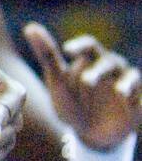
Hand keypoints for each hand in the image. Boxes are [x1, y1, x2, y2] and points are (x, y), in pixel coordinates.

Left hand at [23, 24, 141, 151]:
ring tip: (120, 92)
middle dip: (98, 71)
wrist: (89, 133)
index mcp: (92, 60)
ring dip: (126, 84)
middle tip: (86, 81)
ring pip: (131, 78)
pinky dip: (138, 100)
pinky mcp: (137, 103)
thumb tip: (30, 27)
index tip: (67, 50)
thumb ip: (48, 56)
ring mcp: (127, 85)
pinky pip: (141, 99)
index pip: (89, 46)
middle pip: (108, 63)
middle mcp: (113, 68)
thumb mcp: (58, 82)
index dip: (80, 46)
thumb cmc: (72, 101)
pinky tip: (133, 103)